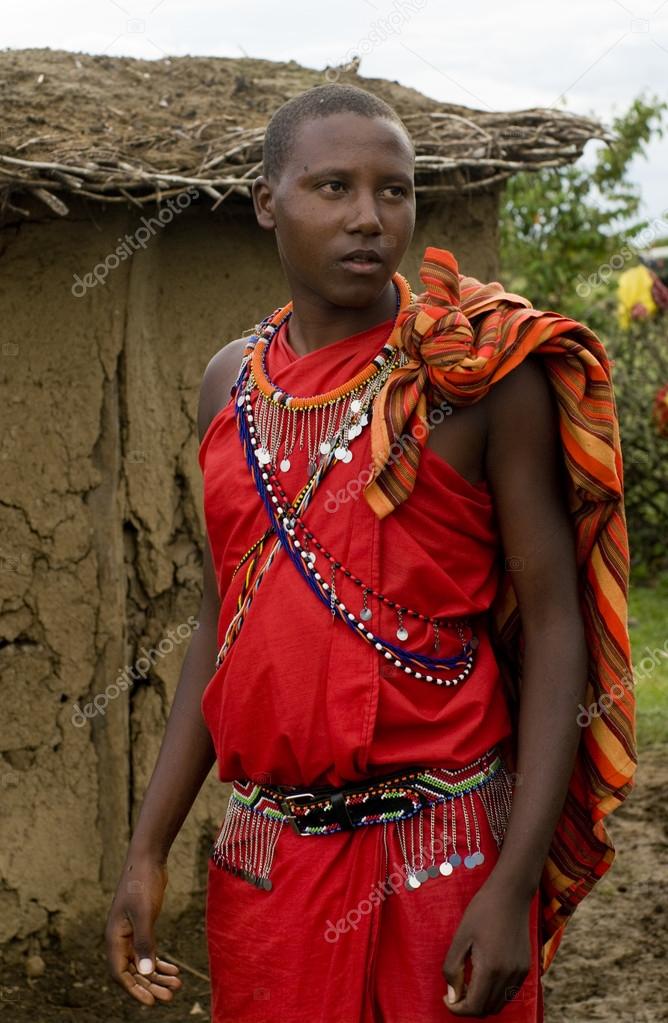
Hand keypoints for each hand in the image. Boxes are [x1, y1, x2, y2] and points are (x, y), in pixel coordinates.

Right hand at [105, 852, 181, 1006]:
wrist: (148, 859)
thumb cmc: (143, 883)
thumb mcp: (145, 914)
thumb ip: (144, 943)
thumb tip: (145, 972)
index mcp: (114, 937)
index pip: (119, 973)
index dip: (134, 989)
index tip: (151, 1001)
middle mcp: (120, 938)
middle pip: (133, 971)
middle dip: (151, 985)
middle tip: (170, 996)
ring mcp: (131, 932)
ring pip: (142, 962)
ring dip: (158, 975)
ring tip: (177, 985)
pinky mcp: (143, 925)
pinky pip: (148, 951)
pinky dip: (160, 961)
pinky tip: (174, 970)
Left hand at [442, 877, 532, 1016]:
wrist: (511, 893)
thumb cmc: (482, 910)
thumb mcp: (460, 937)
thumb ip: (453, 968)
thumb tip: (452, 995)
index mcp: (491, 968)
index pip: (474, 1007)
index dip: (457, 1009)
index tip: (446, 998)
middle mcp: (509, 975)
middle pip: (487, 1009)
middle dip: (468, 1007)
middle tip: (453, 991)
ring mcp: (520, 972)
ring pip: (499, 1004)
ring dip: (482, 1002)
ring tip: (467, 984)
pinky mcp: (526, 967)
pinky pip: (509, 992)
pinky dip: (494, 994)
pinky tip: (483, 977)